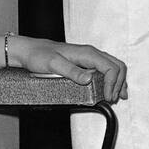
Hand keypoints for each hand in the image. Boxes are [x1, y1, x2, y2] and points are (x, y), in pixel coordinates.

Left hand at [10, 35, 127, 102]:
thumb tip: (88, 78)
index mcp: (86, 53)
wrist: (29, 51)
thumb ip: (71, 71)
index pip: (110, 67)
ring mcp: (88, 58)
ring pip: (112, 67)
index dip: (113, 83)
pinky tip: (109, 88)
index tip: (107, 96)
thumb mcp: (53, 64)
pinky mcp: (84, 63)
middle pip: (116, 65)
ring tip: (117, 95)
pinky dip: (111, 79)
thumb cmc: (38, 55)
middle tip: (114, 98)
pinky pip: (104, 69)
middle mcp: (90, 53)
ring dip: (118, 81)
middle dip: (119, 82)